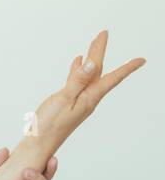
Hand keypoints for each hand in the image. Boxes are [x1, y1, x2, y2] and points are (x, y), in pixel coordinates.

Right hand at [31, 29, 144, 148]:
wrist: (37, 144)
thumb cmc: (48, 127)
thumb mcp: (64, 100)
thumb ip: (78, 81)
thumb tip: (92, 64)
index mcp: (89, 98)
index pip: (111, 78)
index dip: (127, 68)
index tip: (141, 60)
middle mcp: (87, 99)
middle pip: (98, 71)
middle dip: (100, 51)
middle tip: (103, 34)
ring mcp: (77, 101)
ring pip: (87, 75)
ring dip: (90, 58)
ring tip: (93, 44)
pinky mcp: (68, 102)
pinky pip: (77, 82)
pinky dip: (77, 70)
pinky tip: (76, 63)